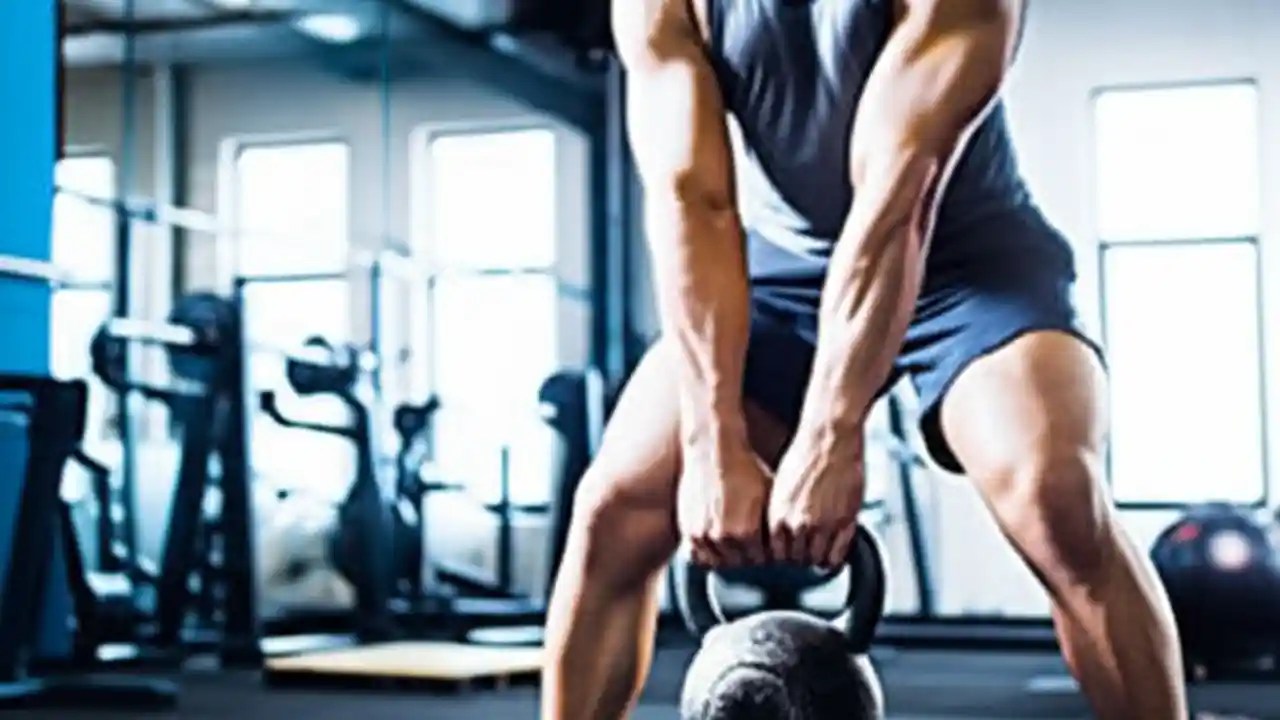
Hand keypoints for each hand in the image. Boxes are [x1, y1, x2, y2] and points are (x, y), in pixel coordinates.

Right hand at [677, 426, 771, 569]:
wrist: (713, 450)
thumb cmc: (745, 469)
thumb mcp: (768, 496)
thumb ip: (771, 525)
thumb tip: (783, 543)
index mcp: (746, 532)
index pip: (760, 559)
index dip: (764, 554)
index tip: (765, 546)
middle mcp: (723, 538)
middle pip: (739, 563)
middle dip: (746, 556)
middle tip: (748, 547)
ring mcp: (702, 535)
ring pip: (717, 563)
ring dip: (725, 558)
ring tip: (732, 547)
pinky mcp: (687, 530)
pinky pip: (695, 556)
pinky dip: (705, 555)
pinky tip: (714, 546)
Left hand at [768, 422, 865, 568]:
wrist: (828, 437)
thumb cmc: (804, 456)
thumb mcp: (780, 488)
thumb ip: (779, 514)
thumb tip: (780, 534)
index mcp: (777, 516)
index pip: (776, 555)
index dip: (783, 556)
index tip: (788, 554)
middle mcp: (798, 525)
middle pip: (796, 561)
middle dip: (800, 560)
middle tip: (805, 555)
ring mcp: (824, 525)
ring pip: (817, 561)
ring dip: (818, 560)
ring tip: (819, 554)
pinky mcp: (846, 522)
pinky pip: (839, 555)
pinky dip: (836, 560)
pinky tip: (834, 556)